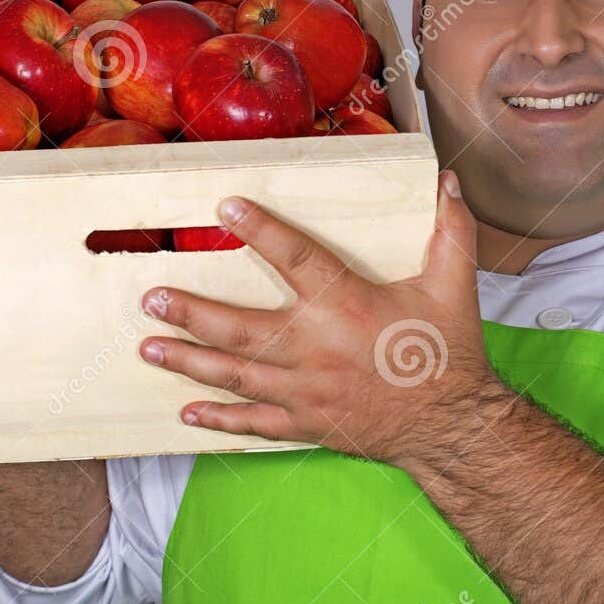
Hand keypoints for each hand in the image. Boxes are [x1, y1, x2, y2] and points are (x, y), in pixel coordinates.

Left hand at [137, 169, 500, 467]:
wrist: (450, 424)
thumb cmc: (448, 352)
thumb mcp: (454, 285)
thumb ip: (451, 230)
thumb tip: (448, 180)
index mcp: (346, 305)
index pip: (295, 257)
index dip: (260, 229)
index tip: (225, 206)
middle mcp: (314, 347)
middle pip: (238, 326)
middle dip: (190, 312)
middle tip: (152, 298)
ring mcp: (303, 389)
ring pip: (233, 373)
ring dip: (188, 359)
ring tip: (149, 347)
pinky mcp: (305, 422)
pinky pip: (252, 422)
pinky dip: (218, 418)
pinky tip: (187, 411)